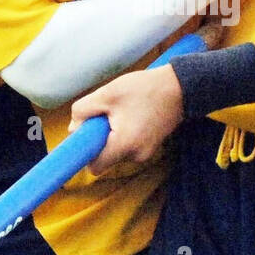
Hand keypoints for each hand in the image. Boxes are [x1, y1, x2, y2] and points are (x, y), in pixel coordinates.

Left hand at [69, 66, 183, 174]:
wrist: (181, 86)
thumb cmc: (144, 89)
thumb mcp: (107, 94)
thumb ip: (83, 111)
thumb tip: (74, 128)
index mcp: (124, 145)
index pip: (95, 167)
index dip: (86, 152)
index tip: (86, 136)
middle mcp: (137, 156)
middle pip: (106, 157)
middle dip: (101, 139)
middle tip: (106, 115)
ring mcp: (147, 153)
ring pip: (118, 150)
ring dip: (114, 135)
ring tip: (123, 112)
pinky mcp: (152, 146)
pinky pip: (129, 145)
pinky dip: (125, 133)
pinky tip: (133, 114)